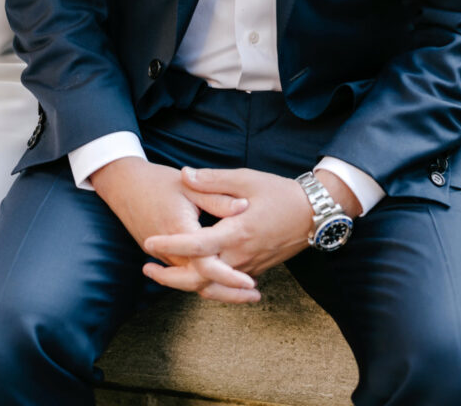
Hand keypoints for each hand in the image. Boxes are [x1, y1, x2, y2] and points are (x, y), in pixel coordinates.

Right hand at [91, 157, 256, 302]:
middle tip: (255, 296)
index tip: (250, 283)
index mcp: (180, 230)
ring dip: (218, 291)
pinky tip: (223, 282)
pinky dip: (204, 282)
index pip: (206, 264)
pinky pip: (185, 276)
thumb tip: (244, 207)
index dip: (229, 276)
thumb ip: (216, 197)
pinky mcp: (163, 257)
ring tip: (245, 295)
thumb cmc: (158, 181)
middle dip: (228, 293)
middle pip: (200, 283)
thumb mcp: (189, 185)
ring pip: (192, 283)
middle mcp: (170, 251)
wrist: (124, 186)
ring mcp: (164, 257)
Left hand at [143, 167, 334, 301]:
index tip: (148, 242)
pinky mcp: (255, 270)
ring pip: (212, 286)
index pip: (196, 245)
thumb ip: (212, 180)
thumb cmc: (279, 193)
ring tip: (162, 274)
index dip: (170, 243)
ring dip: (185, 283)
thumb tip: (184, 174)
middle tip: (147, 268)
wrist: (313, 214)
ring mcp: (249, 267)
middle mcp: (241, 256)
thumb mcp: (245, 179)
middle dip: (170, 277)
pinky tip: (193, 274)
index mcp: (236, 233)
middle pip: (199, 277)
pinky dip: (206, 284)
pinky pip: (225, 285)